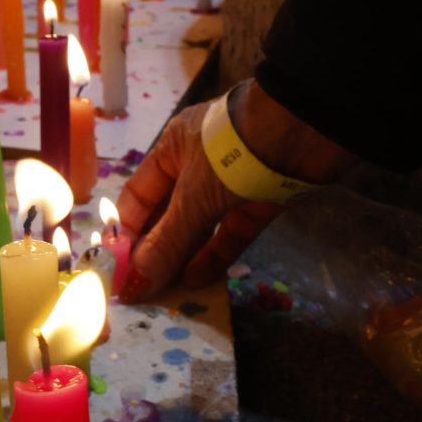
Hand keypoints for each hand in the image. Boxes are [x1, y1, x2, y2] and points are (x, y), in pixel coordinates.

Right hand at [116, 79, 353, 302]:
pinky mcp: (259, 200)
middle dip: (155, 249)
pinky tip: (198, 279)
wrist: (303, 130)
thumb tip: (134, 282)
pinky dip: (215, 254)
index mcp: (171, 150)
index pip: (139, 196)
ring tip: (167, 291)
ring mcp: (230, 184)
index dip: (126, 231)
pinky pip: (230, 232)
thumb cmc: (232, 153)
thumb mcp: (193, 198)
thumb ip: (166, 242)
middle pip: (169, 214)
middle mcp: (197, 166)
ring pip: (200, 226)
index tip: (118, 267)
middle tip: (140, 288)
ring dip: (184, 256)